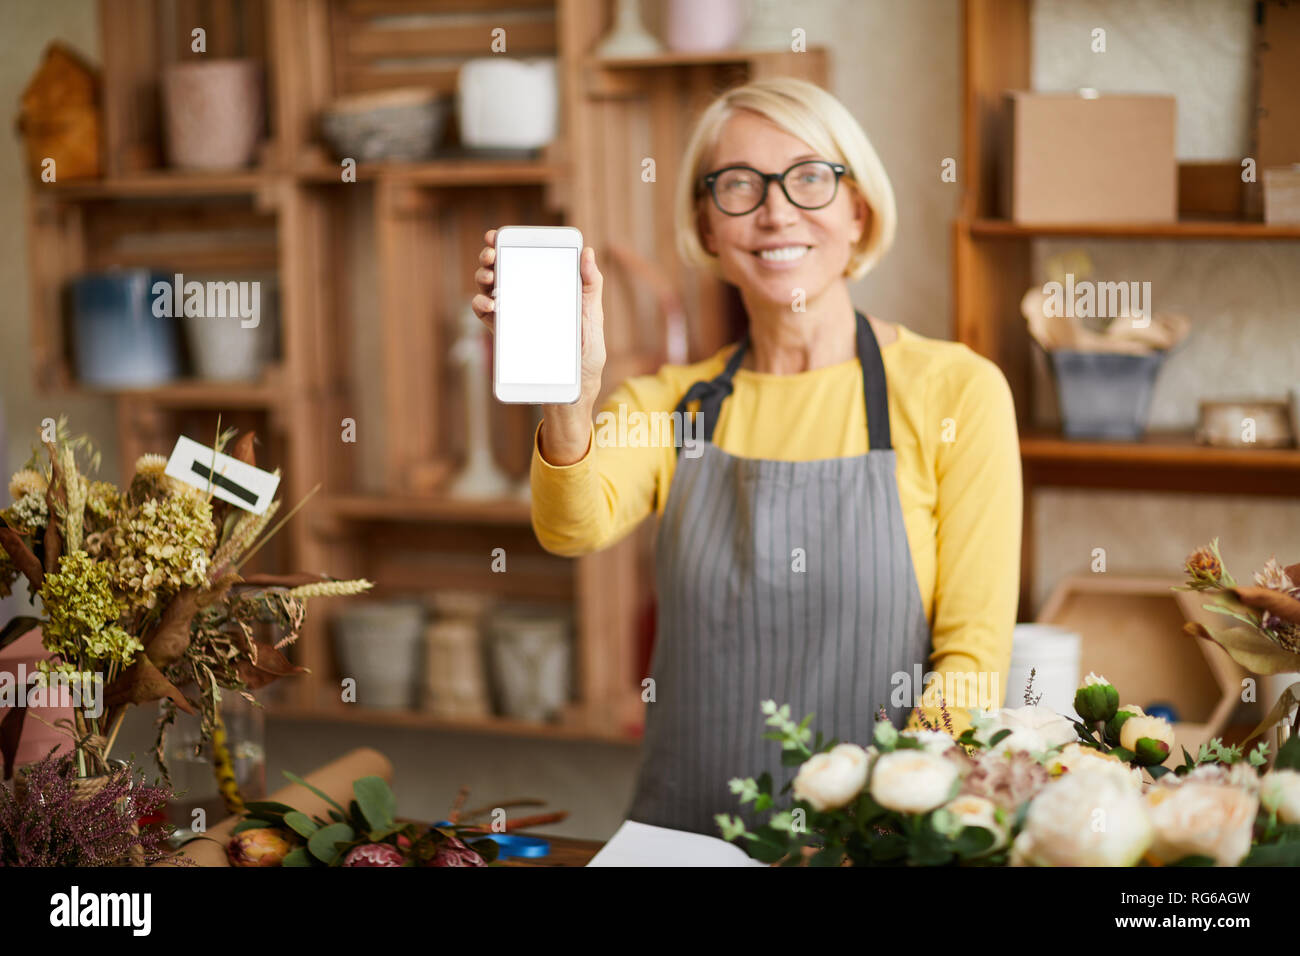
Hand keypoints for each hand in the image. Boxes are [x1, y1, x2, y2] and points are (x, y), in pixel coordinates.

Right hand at [472, 228, 606, 464]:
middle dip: (490, 258)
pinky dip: (481, 307)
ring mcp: (513, 316)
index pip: (524, 259)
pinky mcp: (505, 336)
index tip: (497, 235)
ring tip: (490, 280)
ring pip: (489, 290)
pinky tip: (488, 305)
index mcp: (546, 287)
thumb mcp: (593, 317)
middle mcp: (526, 298)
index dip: (506, 244)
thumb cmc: (587, 351)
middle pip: (501, 270)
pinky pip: (485, 318)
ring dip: (482, 279)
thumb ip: (591, 286)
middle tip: (491, 258)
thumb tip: (588, 252)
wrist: (574, 391)